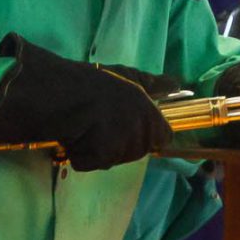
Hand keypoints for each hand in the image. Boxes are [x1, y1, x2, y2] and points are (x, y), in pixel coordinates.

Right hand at [0, 35, 180, 171]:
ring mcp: (123, 145)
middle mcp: (142, 130)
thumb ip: (154, 84)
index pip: (162, 137)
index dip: (145, 134)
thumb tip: (178, 84)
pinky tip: (73, 138)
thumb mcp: (127, 76)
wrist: (61, 92)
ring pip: (113, 158)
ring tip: (84, 127)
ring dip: (98, 148)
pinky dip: (80, 155)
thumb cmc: (91, 81)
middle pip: (135, 150)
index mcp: (151, 114)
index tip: (125, 125)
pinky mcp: (103, 156)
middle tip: (98, 123)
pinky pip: (91, 163)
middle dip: (117, 142)